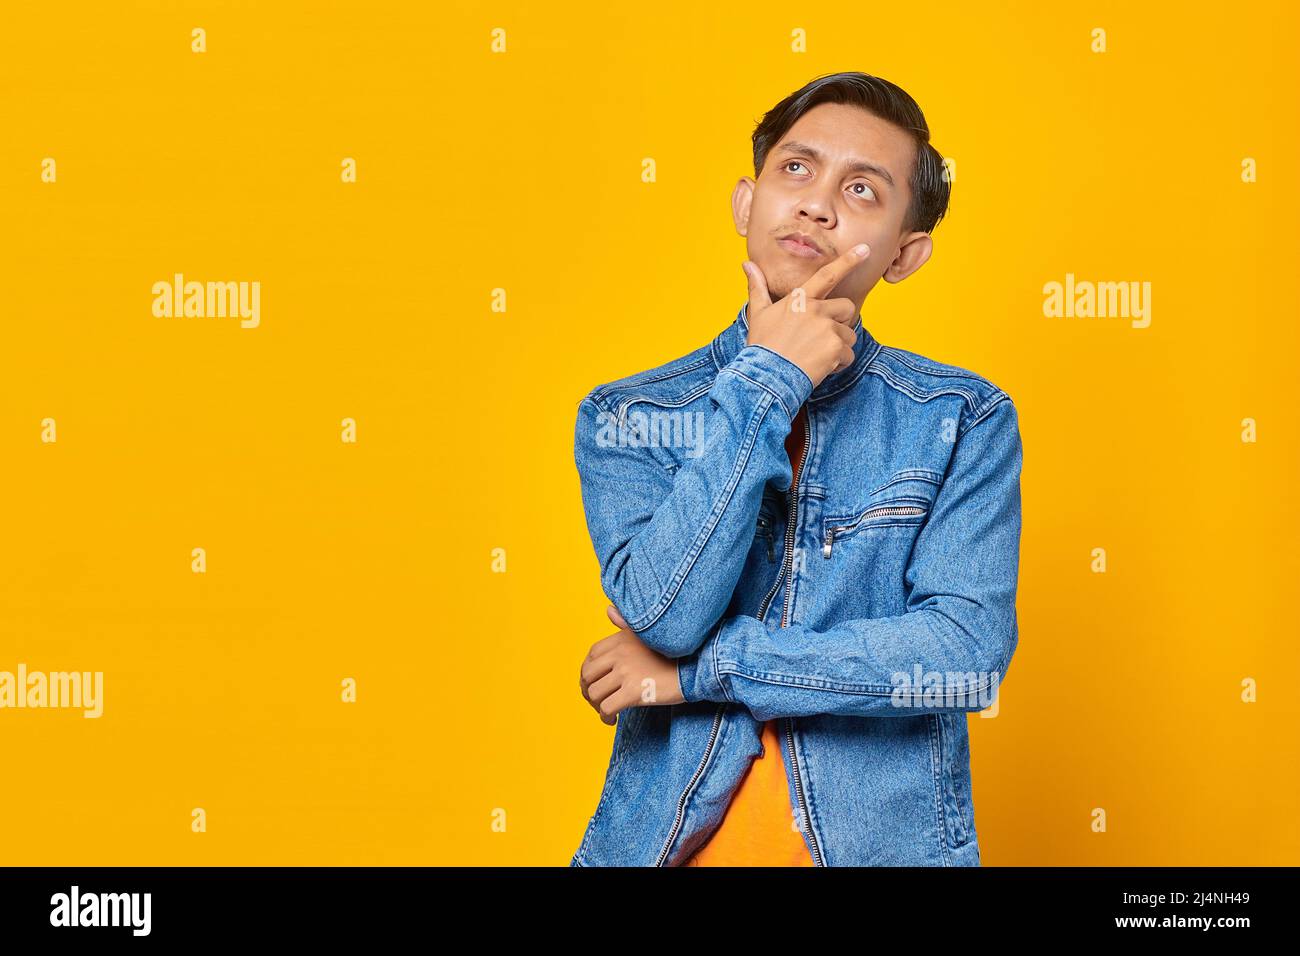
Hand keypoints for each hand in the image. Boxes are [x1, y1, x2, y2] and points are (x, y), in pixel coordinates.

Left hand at [579, 604, 684, 723]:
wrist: (697, 668)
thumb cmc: (676, 653)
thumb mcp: (649, 632)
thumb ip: (626, 623)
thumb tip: (608, 609)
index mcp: (622, 639)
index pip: (592, 655)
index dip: (588, 671)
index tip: (594, 682)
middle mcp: (620, 653)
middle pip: (588, 674)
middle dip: (587, 690)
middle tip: (597, 700)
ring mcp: (626, 672)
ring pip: (594, 693)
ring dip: (596, 706)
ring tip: (605, 711)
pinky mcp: (634, 692)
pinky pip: (607, 708)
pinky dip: (605, 717)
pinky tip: (613, 720)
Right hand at [743, 243, 870, 388]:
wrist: (765, 376)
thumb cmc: (762, 346)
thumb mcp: (758, 314)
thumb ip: (757, 287)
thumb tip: (746, 263)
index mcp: (800, 300)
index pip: (827, 275)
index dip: (848, 261)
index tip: (865, 249)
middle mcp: (816, 310)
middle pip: (847, 308)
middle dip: (841, 323)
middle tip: (822, 338)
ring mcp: (827, 328)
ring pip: (849, 335)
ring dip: (838, 347)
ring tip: (815, 356)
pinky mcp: (835, 348)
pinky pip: (849, 355)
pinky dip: (839, 364)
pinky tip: (820, 368)